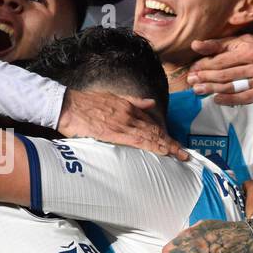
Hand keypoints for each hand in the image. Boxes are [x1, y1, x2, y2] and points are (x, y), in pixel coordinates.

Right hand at [57, 89, 185, 158]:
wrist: (67, 105)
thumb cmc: (85, 103)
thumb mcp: (112, 97)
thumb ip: (133, 101)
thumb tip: (150, 103)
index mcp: (129, 107)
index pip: (152, 123)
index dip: (165, 134)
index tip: (175, 143)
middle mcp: (130, 115)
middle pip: (156, 130)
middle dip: (171, 143)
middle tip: (185, 154)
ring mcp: (124, 123)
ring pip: (151, 136)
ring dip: (167, 146)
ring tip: (180, 155)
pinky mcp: (115, 132)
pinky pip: (139, 140)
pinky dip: (153, 145)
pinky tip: (163, 151)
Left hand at [187, 31, 252, 103]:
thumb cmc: (249, 44)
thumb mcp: (234, 40)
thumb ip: (214, 44)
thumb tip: (194, 45)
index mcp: (250, 49)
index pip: (220, 61)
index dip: (204, 66)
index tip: (192, 69)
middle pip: (224, 75)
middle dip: (205, 78)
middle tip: (191, 81)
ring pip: (231, 87)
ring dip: (212, 89)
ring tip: (198, 89)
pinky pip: (244, 98)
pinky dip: (229, 100)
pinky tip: (215, 99)